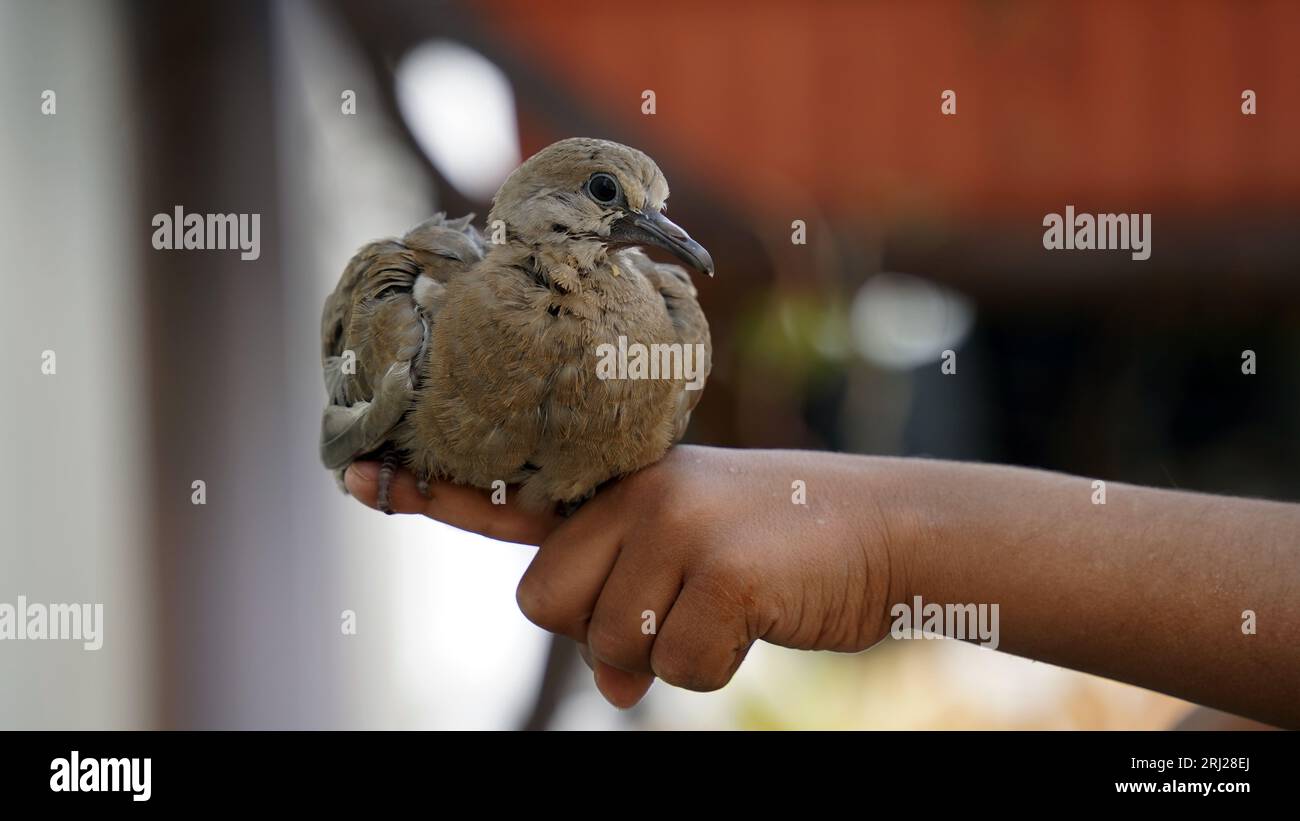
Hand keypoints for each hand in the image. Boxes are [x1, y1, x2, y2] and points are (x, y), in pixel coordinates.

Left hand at [345, 445, 907, 707]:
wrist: (885, 528)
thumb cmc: (779, 548)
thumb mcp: (690, 552)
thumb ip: (625, 600)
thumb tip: (605, 686)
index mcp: (621, 486)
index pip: (510, 494)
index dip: (433, 491)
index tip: (359, 475)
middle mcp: (637, 494)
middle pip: (544, 604)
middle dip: (599, 631)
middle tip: (674, 607)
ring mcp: (677, 526)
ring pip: (606, 646)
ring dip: (662, 654)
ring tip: (727, 605)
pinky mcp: (721, 571)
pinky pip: (671, 672)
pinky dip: (713, 670)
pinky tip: (756, 621)